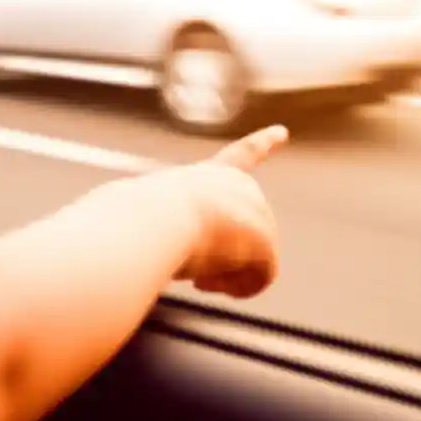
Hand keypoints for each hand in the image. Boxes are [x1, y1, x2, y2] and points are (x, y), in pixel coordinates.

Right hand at [167, 126, 286, 297]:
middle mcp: (238, 186)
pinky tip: (206, 283)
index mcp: (210, 175)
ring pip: (247, 261)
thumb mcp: (154, 217)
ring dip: (220, 274)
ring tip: (193, 273)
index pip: (241, 156)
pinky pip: (259, 278)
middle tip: (189, 268)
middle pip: (241, 235)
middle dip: (219, 257)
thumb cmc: (138, 221)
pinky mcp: (266, 241)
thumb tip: (187, 264)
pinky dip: (236, 288)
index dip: (263, 143)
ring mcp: (257, 210)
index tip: (282, 132)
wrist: (152, 221)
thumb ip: (172, 229)